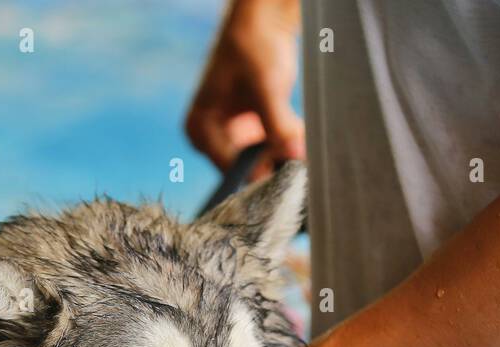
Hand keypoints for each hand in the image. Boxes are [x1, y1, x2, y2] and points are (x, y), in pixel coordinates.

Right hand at [184, 0, 303, 177]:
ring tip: (299, 135)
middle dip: (276, 161)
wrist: (263, 21)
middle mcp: (210, 138)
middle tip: (300, 152)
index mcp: (199, 129)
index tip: (290, 170)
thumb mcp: (266, 88)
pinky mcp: (249, 132)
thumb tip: (295, 156)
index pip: (231, 169)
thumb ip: (279, 125)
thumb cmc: (254, 45)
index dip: (263, 172)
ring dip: (284, 152)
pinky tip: (298, 131)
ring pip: (263, 161)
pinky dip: (287, 143)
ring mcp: (230, 136)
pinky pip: (271, 150)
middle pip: (247, 169)